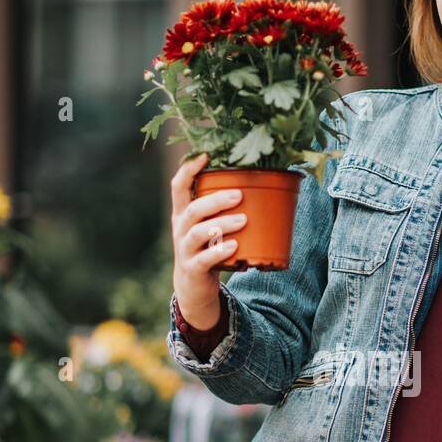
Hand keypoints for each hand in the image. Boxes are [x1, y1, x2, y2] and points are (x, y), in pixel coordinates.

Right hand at [171, 152, 247, 328]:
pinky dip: (220, 251)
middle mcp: (180, 228)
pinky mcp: (193, 268)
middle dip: (216, 200)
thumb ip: (224, 209)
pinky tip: (235, 246)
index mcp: (183, 213)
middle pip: (193, 209)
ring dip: (222, 224)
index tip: (205, 155)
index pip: (178, 186)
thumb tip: (263, 186)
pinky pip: (205, 258)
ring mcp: (185, 249)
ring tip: (243, 220)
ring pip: (198, 233)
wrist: (194, 286)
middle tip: (239, 195)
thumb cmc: (208, 247)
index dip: (188, 169)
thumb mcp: (210, 226)